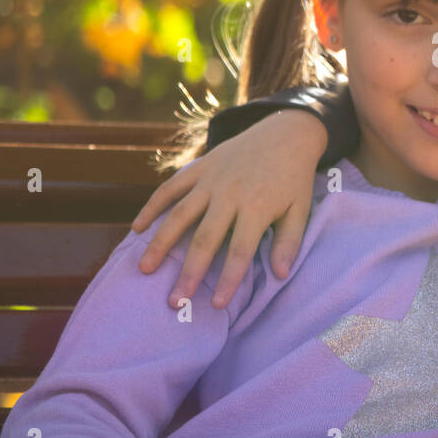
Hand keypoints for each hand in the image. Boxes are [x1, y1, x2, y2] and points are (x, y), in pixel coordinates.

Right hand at [132, 109, 327, 307]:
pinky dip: (152, 206)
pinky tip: (137, 228)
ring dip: (161, 243)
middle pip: (205, 238)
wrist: (285, 133)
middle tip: (175, 301)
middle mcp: (230, 194)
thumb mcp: (300, 208)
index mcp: (257, 207)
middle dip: (189, 272)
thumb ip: (289, 241)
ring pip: (180, 214)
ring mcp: (211, 180)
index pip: (241, 250)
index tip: (217, 305)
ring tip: (145, 269)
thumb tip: (281, 275)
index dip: (229, 278)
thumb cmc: (293, 178)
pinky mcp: (199, 167)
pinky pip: (170, 188)